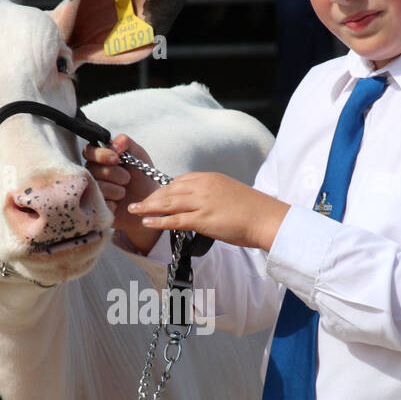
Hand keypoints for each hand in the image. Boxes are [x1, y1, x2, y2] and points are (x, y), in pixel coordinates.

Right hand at [83, 133, 162, 253]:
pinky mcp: (95, 209)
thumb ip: (126, 142)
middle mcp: (91, 175)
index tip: (116, 158)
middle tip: (127, 179)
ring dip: (117, 190)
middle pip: (93, 169)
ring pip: (97, 186)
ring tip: (124, 192)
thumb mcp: (138, 154)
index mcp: (98, 160)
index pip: (89, 151)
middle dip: (115, 173)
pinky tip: (118, 205)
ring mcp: (91, 192)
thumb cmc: (142, 177)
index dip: (100, 154)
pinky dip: (114, 204)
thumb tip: (113, 144)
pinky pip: (100, 204)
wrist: (150, 203)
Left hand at [127, 172, 289, 251]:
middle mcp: (203, 187)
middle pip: (169, 190)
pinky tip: (146, 221)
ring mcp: (202, 203)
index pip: (179, 181)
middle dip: (151, 196)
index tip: (153, 195)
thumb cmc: (252, 210)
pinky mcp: (203, 219)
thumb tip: (202, 204)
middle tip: (136, 201)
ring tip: (133, 209)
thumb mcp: (230, 193)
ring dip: (148, 206)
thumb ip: (212, 195)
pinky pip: (174, 219)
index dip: (163, 190)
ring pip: (168, 203)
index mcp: (210, 179)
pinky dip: (158, 220)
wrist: (266, 218)